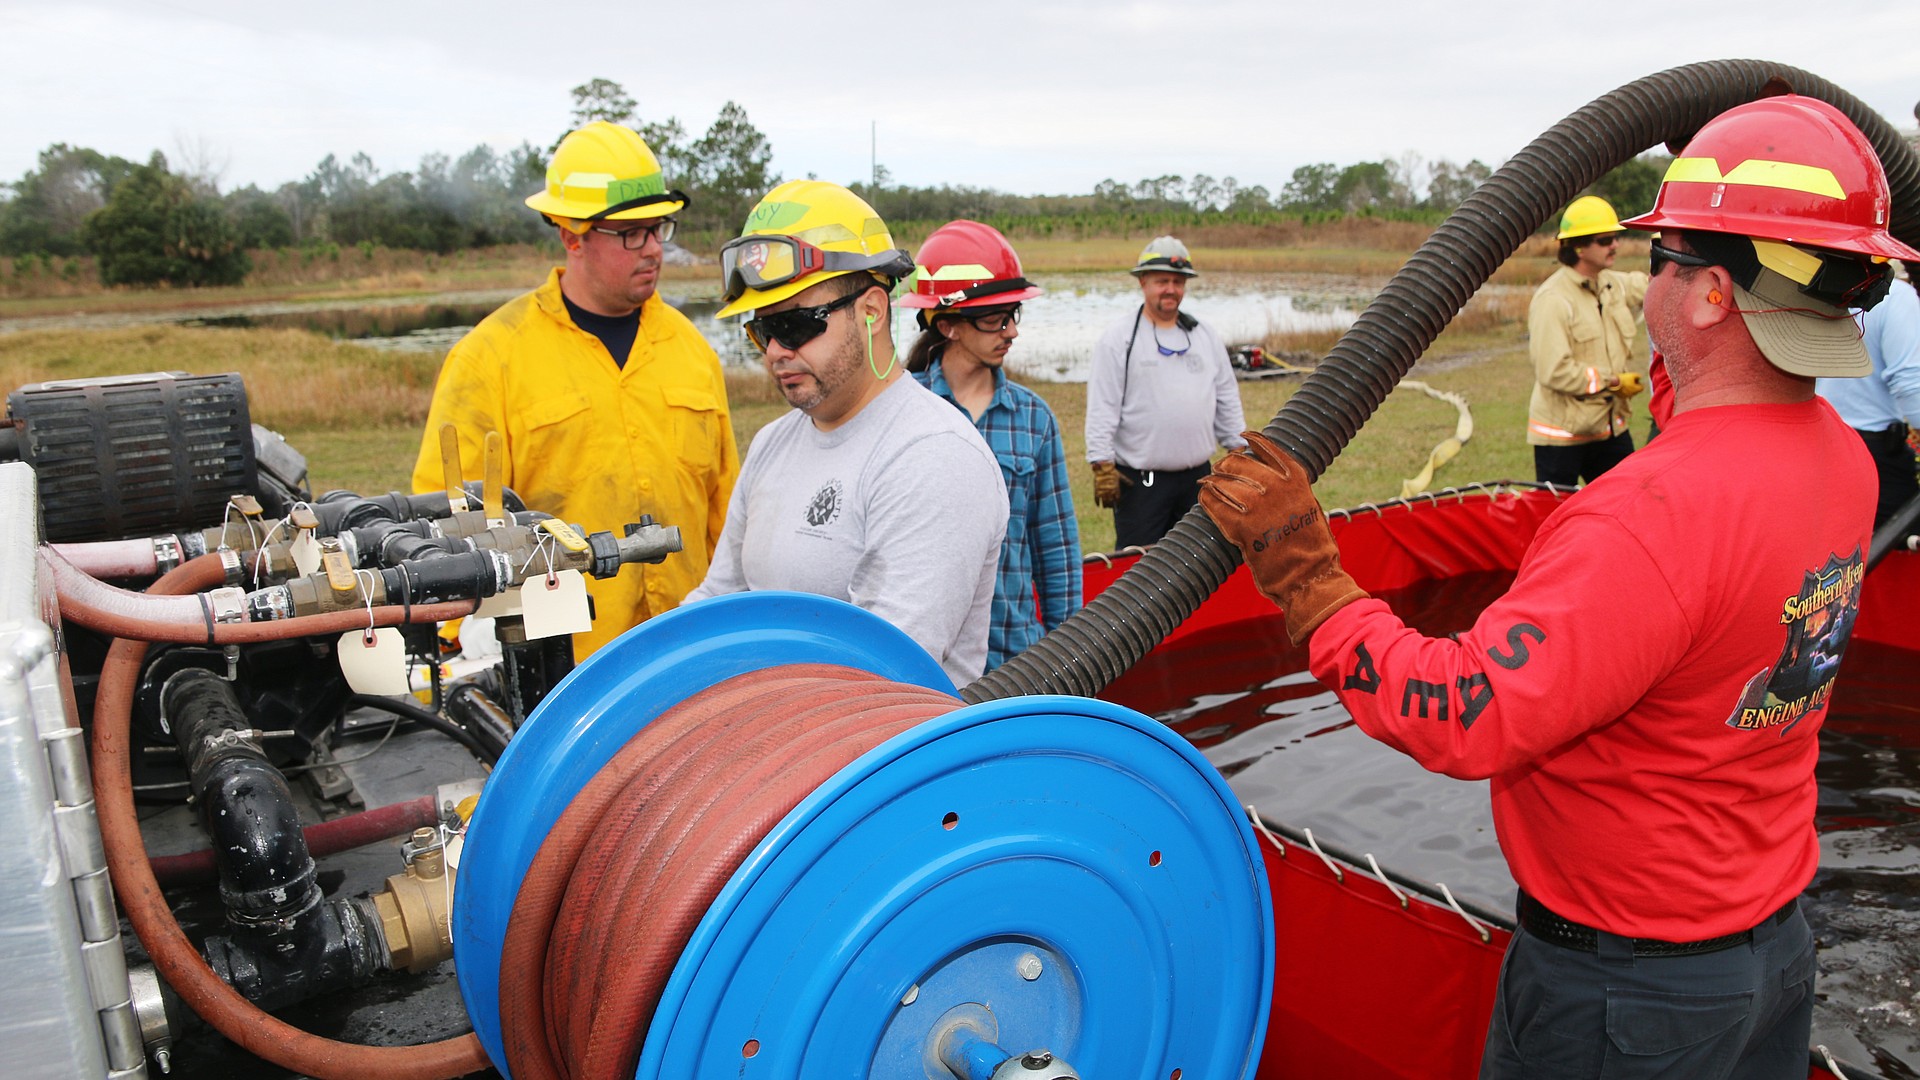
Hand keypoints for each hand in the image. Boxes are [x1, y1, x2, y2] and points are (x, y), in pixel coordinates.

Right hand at [1091, 460, 1130, 507]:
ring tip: (1106, 507)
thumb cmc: (1112, 471)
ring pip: (1104, 501)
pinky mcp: (1097, 489)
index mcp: (1115, 488)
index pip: (1117, 498)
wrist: (1103, 467)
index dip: (1117, 502)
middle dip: (1111, 505)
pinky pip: (1096, 498)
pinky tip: (1098, 505)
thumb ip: (1126, 481)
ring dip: (1105, 505)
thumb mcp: (1120, 476)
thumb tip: (1132, 484)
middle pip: (1110, 501)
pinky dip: (1097, 503)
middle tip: (1111, 507)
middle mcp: (1109, 491)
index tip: (1117, 504)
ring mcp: (1103, 491)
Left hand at [1198, 431, 1367, 644]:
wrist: (1309, 575)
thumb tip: (1266, 475)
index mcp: (1293, 477)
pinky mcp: (1238, 525)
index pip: (1264, 445)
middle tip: (1220, 469)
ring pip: (1221, 480)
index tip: (1241, 440)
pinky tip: (1205, 498)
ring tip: (1208, 484)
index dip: (1249, 440)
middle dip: (1226, 464)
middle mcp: (1274, 485)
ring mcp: (1255, 504)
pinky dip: (1206, 499)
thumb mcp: (1307, 505)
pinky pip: (1212, 503)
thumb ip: (1288, 487)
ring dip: (1212, 481)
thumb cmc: (1310, 544)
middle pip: (1237, 461)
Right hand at [1610, 371, 1644, 397]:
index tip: (1635, 380)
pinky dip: (1624, 391)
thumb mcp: (1632, 375)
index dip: (1639, 383)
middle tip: (1630, 381)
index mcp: (1636, 389)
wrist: (1613, 383)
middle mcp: (1633, 394)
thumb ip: (1638, 376)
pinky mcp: (1621, 397)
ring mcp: (1626, 396)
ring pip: (1630, 393)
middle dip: (1634, 386)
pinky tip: (1621, 387)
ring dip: (1629, 389)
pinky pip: (1625, 394)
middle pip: (1636, 391)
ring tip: (1625, 384)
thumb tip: (1640, 378)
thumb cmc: (1624, 379)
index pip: (1642, 387)